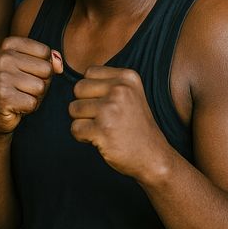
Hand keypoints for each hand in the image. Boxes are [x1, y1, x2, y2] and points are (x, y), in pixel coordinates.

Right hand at [0, 36, 62, 138]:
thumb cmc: (18, 87)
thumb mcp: (34, 67)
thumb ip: (49, 60)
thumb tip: (59, 65)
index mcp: (9, 44)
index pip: (45, 52)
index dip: (43, 66)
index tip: (27, 73)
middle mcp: (3, 57)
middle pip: (46, 69)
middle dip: (41, 82)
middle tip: (24, 87)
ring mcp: (1, 76)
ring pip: (41, 87)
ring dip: (36, 96)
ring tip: (21, 95)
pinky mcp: (3, 96)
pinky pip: (33, 102)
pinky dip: (29, 108)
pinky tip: (17, 105)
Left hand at [69, 66, 169, 182]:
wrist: (153, 156)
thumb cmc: (136, 126)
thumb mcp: (131, 94)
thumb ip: (108, 83)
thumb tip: (77, 83)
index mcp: (127, 77)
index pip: (89, 72)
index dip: (91, 90)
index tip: (105, 103)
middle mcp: (120, 90)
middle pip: (78, 88)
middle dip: (84, 105)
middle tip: (101, 118)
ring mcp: (111, 109)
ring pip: (74, 108)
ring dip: (82, 121)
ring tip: (102, 128)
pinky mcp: (102, 129)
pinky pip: (75, 128)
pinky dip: (82, 136)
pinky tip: (100, 138)